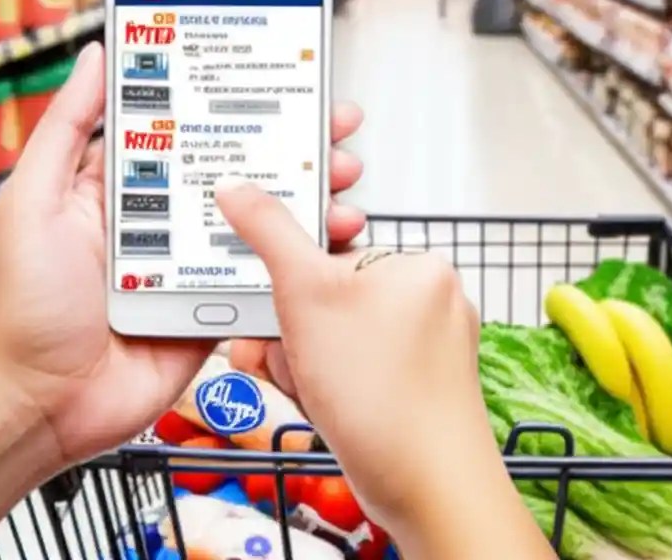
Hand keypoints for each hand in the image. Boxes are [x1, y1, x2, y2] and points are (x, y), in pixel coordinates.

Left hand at [0, 42, 365, 465]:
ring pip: (268, 219)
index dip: (238, 99)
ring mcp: (199, 265)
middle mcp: (169, 220)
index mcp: (127, 185)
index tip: (279, 73)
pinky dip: (304, 257)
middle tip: (338, 123)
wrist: (46, 402)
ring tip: (344, 178)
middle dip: (297, 142)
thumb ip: (67, 127)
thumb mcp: (35, 199)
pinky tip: (334, 238)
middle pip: (245, 167)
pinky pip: (270, 276)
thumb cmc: (27, 304)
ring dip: (313, 195)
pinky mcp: (220, 309)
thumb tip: (97, 54)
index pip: (192, 125)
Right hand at [214, 182, 496, 531]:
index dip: (292, 282)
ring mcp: (428, 350)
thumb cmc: (383, 391)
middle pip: (330, 301)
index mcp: (418, 264)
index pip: (332, 250)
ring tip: (313, 390)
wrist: (428, 484)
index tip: (273, 303)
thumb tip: (238, 186)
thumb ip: (268, 234)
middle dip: (294, 333)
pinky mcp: (419, 390)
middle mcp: (432, 302)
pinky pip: (357, 376)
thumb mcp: (306, 295)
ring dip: (305, 365)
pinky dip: (331, 391)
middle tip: (287, 356)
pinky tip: (329, 409)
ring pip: (338, 342)